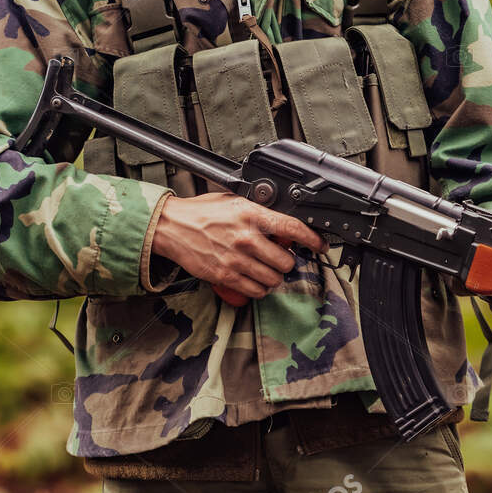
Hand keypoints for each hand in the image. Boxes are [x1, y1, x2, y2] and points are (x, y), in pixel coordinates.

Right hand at [151, 192, 327, 306]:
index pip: (292, 228)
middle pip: (286, 261)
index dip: (312, 240)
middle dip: (286, 262)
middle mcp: (246, 238)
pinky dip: (259, 289)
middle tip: (280, 259)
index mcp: (251, 214)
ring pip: (273, 279)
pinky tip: (255, 281)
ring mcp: (236, 259)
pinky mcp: (225, 276)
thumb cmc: (201, 212)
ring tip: (267, 271)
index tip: (320, 245)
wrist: (172, 227)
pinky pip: (255, 291)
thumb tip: (280, 221)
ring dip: (274, 278)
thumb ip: (258, 211)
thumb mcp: (234, 201)